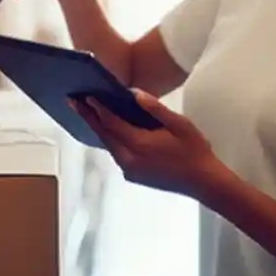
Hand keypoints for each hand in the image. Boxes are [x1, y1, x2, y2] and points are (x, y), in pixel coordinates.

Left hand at [71, 90, 226, 198]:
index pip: (112, 123)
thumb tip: (134, 93)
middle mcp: (129, 159)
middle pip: (104, 135)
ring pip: (109, 145)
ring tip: (87, 112)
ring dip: (98, 128)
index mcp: (140, 145)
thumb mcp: (180, 124)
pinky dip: (110, 139)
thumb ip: (156, 109)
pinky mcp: (133, 176)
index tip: (85, 95)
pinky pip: (116, 153)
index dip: (97, 108)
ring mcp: (130, 170)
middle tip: (72, 101)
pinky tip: (109, 130)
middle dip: (88, 117)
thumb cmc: (195, 151)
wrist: (203, 182)